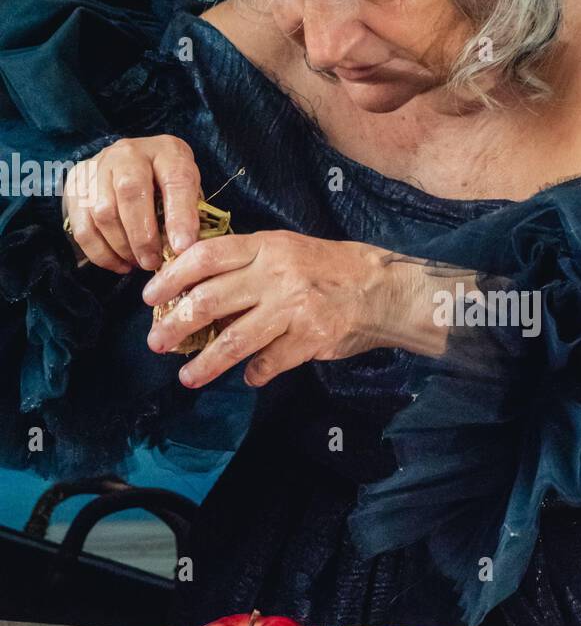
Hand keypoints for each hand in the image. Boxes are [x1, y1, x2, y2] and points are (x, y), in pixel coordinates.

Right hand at [63, 136, 200, 272]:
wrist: (130, 163)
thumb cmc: (166, 182)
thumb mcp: (188, 189)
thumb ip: (189, 212)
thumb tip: (183, 248)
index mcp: (166, 151)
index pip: (175, 179)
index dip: (180, 216)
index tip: (182, 247)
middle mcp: (128, 153)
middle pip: (129, 192)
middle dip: (143, 237)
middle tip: (153, 263)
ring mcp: (97, 167)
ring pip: (102, 212)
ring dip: (121, 247)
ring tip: (139, 263)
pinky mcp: (76, 186)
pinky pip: (82, 227)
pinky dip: (101, 253)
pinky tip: (120, 263)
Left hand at [141, 231, 437, 388]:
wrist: (383, 288)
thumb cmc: (331, 268)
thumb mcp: (288, 250)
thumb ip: (248, 265)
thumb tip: (200, 291)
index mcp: (266, 247)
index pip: (206, 256)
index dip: (173, 277)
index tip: (152, 297)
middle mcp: (276, 274)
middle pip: (211, 300)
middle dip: (177, 325)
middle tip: (156, 342)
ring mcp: (293, 307)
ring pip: (235, 339)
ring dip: (206, 363)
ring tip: (188, 377)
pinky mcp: (310, 338)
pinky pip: (270, 361)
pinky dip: (255, 373)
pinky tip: (249, 378)